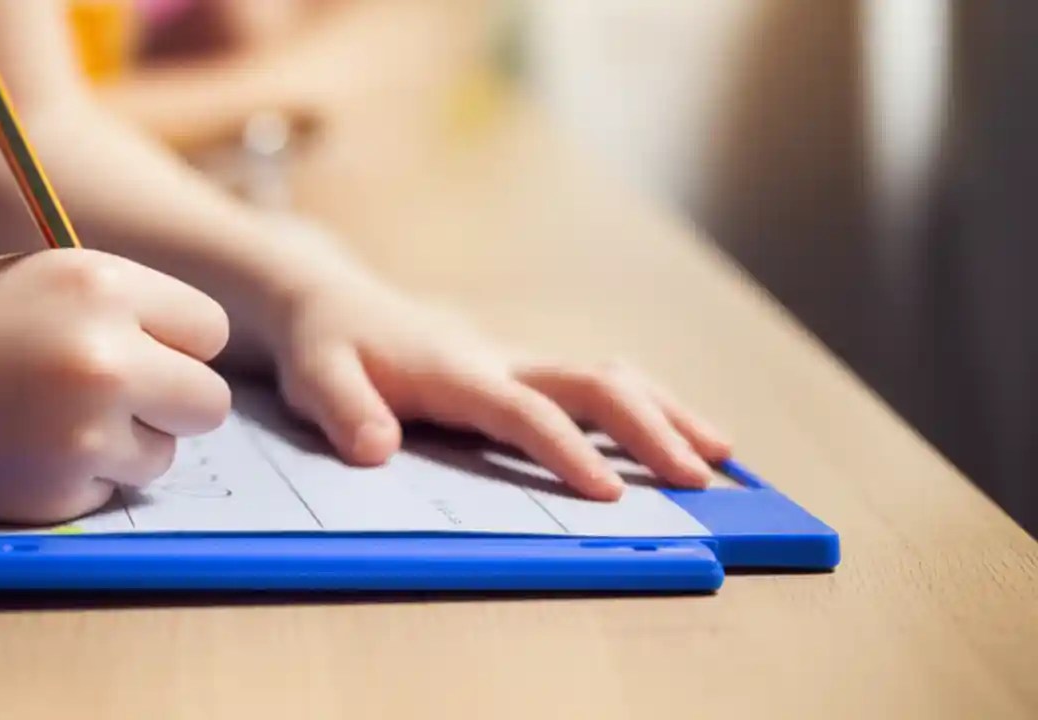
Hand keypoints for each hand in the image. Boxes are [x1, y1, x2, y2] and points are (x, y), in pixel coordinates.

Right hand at [0, 250, 229, 522]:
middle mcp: (105, 357)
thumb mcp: (41, 281)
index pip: (210, 330)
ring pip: (164, 455)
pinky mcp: (58, 493)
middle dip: (175, 405)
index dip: (180, 344)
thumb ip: (125, 310)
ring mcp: (84, 432)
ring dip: (126, 446)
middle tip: (123, 399)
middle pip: (210, 403)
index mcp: (101, 284)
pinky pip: (111, 490)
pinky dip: (79, 480)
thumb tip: (201, 358)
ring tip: (48, 419)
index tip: (150, 350)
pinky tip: (19, 452)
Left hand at [268, 264, 730, 500]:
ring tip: (722, 454)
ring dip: (665, 412)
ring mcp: (514, 360)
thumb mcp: (315, 378)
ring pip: (608, 376)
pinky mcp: (519, 368)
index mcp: (456, 370)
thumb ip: (345, 411)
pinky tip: (672, 432)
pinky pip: (593, 383)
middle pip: (591, 383)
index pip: (524, 410)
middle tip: (700, 480)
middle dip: (649, 429)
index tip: (609, 494)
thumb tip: (378, 449)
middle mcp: (498, 359)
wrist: (330, 297)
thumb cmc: (325, 344)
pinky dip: (643, 406)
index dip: (566, 451)